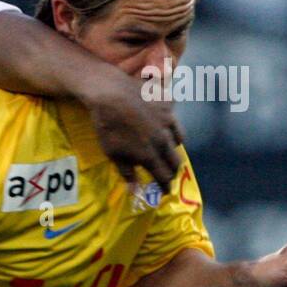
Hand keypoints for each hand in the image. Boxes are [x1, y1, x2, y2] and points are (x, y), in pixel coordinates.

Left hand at [77, 68, 183, 187]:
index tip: (164, 191)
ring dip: (173, 149)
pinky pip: (174, 119)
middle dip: (172, 171)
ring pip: (179, 140)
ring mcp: (169, 121)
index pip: (164, 176)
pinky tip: (163, 125)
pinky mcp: (169, 106)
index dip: (165, 187)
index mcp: (150, 155)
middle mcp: (164, 140)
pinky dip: (170, 126)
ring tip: (166, 150)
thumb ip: (127, 173)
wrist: (111, 94)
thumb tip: (135, 192)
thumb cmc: (108, 127)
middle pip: (176, 161)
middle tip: (167, 173)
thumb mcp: (113, 153)